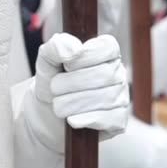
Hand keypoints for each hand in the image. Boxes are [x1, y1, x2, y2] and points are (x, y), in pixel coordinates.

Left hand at [29, 33, 128, 152]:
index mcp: (105, 52)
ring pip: (105, 97)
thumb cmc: (51, 82)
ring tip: (58, 105)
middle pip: (104, 74)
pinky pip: (110, 118)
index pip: (107, 47)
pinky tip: (72, 120)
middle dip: (72, 83)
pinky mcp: (118, 120)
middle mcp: (117, 73)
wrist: (46, 115)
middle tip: (55, 88)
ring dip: (73, 102)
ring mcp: (120, 97)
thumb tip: (75, 48)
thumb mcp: (47, 61)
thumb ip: (56, 47)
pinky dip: (87, 119)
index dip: (86, 56)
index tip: (67, 64)